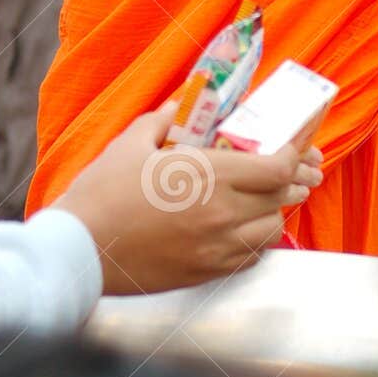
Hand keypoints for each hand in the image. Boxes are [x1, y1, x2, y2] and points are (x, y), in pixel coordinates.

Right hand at [53, 103, 323, 295]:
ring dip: (275, 210)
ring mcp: (217, 247)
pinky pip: (252, 256)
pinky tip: (246, 229)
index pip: (277, 166)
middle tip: (298, 168)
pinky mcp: (207, 272)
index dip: (295, 154)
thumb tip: (179, 105)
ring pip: (272, 229)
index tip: (297, 145)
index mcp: (208, 176)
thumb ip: (163, 121)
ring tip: (266, 198)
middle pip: (281, 196)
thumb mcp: (131, 144)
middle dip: (294, 179)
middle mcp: (222, 214)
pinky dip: (257, 240)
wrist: (79, 251)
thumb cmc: (101, 195)